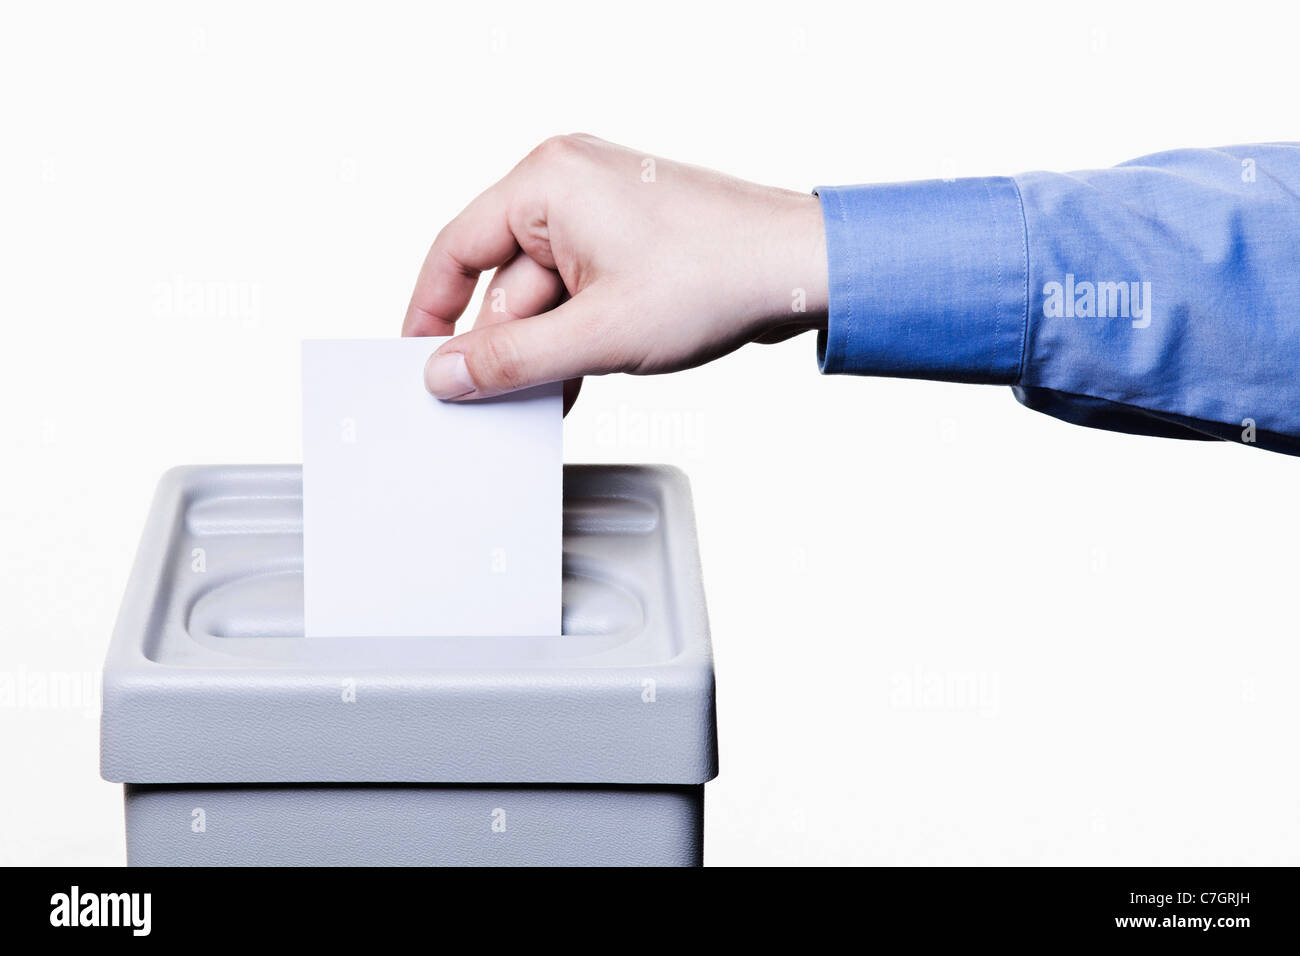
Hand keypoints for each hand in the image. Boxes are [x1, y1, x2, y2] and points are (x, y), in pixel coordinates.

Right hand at [403, 134, 827, 406]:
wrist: (802, 269)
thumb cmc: (717, 273)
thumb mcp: (597, 333)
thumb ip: (511, 359)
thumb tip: (447, 373)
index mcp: (547, 182)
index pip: (455, 250)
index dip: (429, 312)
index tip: (417, 362)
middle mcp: (568, 185)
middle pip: (502, 280)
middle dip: (503, 346)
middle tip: (493, 403)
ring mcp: (602, 213)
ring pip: (543, 296)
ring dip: (544, 350)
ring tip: (547, 398)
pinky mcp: (629, 242)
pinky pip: (578, 294)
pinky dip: (573, 338)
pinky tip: (573, 383)